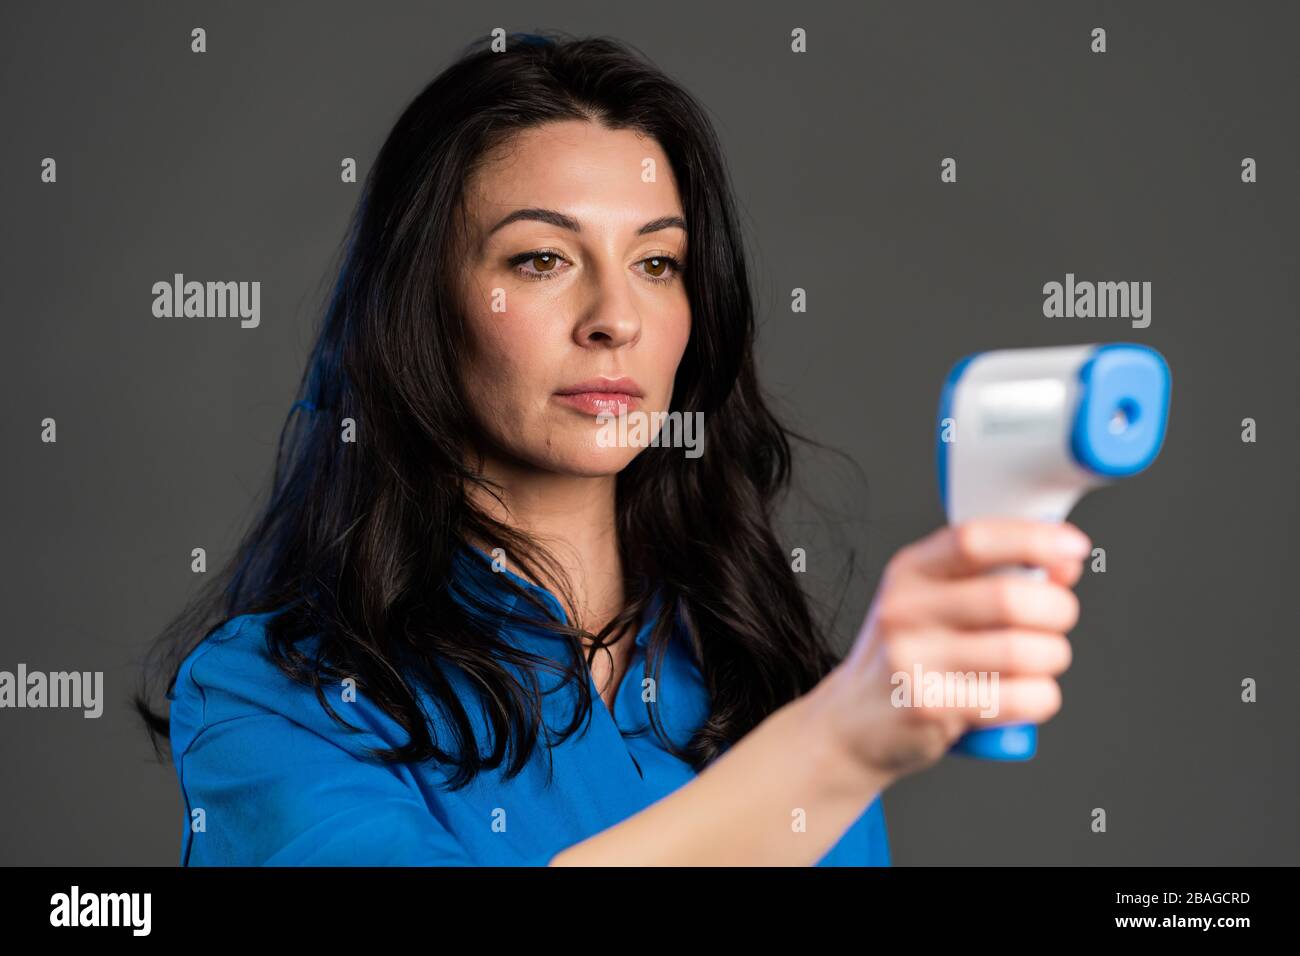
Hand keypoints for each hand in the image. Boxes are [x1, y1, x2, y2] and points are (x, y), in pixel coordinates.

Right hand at [808, 517, 1090, 786]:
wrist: (853, 722)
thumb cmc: (909, 655)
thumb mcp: (933, 600)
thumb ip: (992, 577)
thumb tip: (1064, 564)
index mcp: (909, 571)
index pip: (975, 540)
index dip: (1034, 539)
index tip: (1074, 547)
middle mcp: (904, 609)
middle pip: (1008, 598)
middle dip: (1057, 609)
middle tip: (1058, 620)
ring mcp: (911, 659)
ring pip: (1023, 651)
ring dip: (1053, 657)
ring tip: (1041, 662)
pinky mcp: (928, 707)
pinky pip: (1019, 699)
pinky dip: (1042, 697)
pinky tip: (1029, 695)